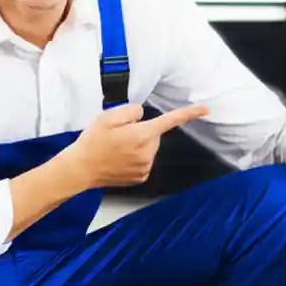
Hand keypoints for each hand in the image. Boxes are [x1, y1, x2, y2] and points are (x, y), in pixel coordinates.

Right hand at [54, 102, 209, 190]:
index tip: (205, 109)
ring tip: (115, 147)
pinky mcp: (141, 176)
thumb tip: (142, 115)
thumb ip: (131, 111)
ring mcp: (145, 166)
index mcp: (142, 134)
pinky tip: (119, 159)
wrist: (80, 169)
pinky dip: (135, 157)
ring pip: (149, 148)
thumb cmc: (92, 142)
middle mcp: (148, 152)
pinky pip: (144, 161)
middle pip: (154, 134)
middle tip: (118, 134)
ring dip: (138, 144)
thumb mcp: (108, 116)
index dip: (188, 113)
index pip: (170, 121)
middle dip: (142, 131)